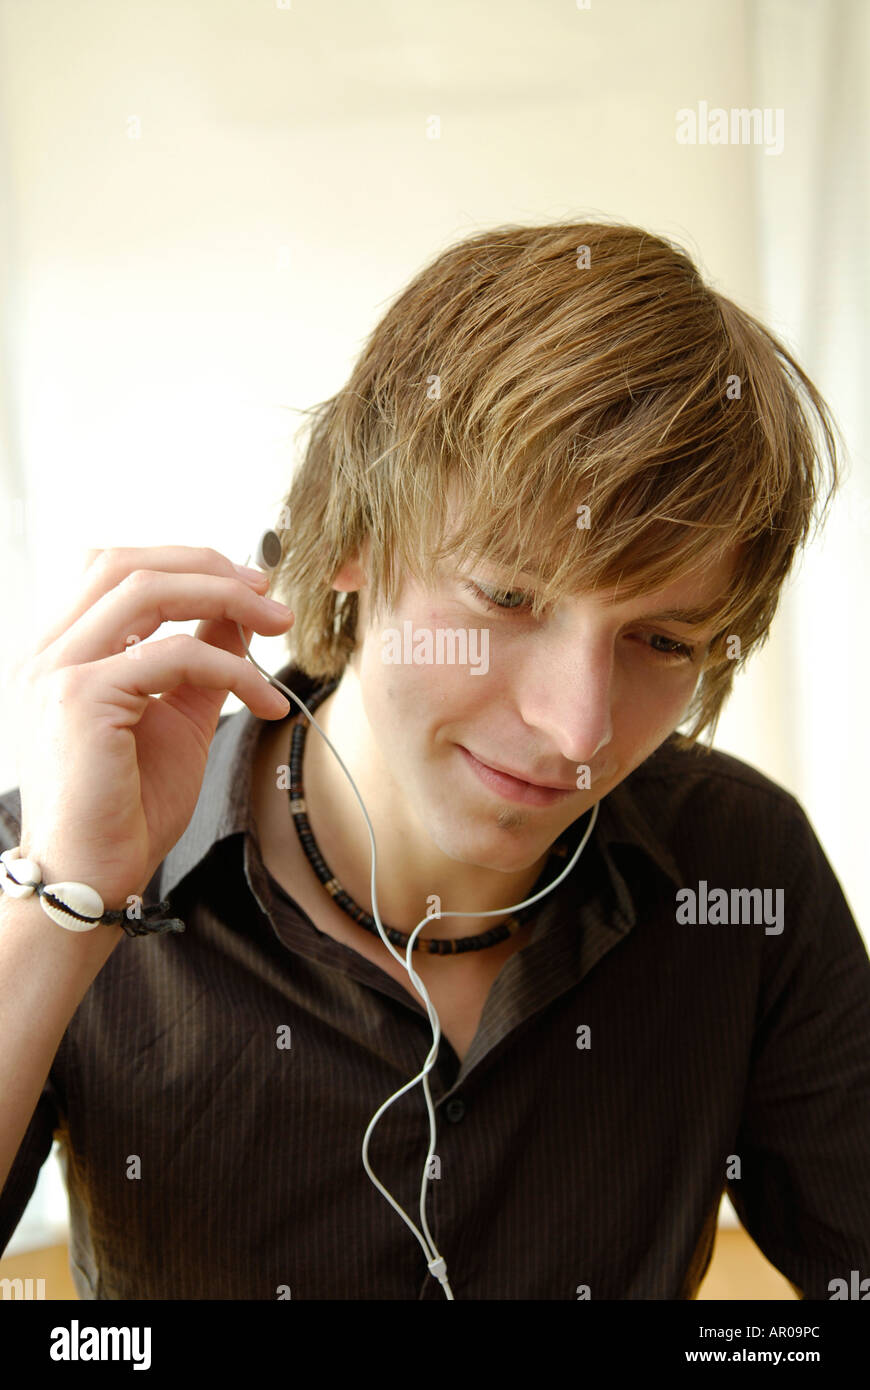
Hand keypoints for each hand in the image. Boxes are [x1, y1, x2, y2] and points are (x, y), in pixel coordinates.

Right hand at [9, 546, 293, 914]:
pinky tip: (264, 699)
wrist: (92, 877)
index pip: (118, 568)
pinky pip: (173, 655)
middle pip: (129, 563)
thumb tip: (239, 612)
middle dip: (208, 566)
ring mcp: (59, 671)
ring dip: (225, 598)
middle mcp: (51, 651)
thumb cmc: (128, 807)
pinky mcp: (81, 699)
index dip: (186, 562)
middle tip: (269, 592)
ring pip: (147, 591)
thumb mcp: (179, 715)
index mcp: (65, 650)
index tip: (249, 583)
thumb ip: (203, 659)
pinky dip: (231, 668)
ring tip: (278, 623)